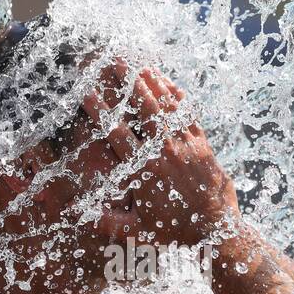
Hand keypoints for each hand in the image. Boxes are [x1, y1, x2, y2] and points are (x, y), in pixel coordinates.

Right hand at [83, 62, 238, 247]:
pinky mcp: (202, 144)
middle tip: (115, 62)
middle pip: (143, 109)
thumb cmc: (175, 232)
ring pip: (166, 107)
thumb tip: (76, 214)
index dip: (100, 109)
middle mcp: (164, 152)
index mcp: (144, 170)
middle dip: (128, 82)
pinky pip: (188, 115)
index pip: (116, 133)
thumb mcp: (137, 232)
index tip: (87, 90)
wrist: (217, 230)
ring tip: (140, 65)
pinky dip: (178, 98)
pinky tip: (170, 84)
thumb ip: (107, 221)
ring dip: (153, 84)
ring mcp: (185, 145)